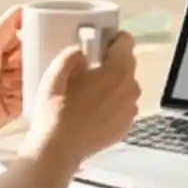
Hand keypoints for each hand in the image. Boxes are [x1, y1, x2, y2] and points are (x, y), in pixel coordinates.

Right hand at [20, 32, 140, 165]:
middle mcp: (131, 89)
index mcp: (118, 71)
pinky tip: (93, 112)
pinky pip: (122, 106)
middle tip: (88, 70)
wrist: (59, 149)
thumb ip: (73, 54)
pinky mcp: (126, 127)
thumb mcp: (57, 73)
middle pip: (127, 65)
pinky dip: (113, 104)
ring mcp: (131, 110)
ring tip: (89, 94)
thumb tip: (83, 53)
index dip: (112, 39)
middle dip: (112, 63)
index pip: (126, 41)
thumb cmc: (56, 109)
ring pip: (125, 87)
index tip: (98, 45)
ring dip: (113, 85)